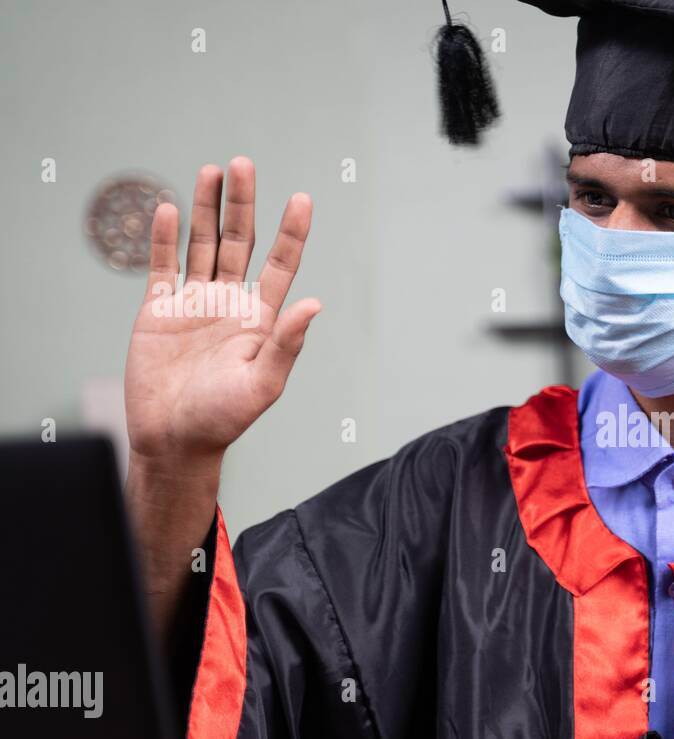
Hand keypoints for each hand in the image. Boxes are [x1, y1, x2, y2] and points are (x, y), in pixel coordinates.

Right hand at [125, 157, 319, 465]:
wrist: (173, 439)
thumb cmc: (223, 419)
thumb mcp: (264, 383)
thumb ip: (287, 343)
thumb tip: (314, 303)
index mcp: (261, 319)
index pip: (280, 265)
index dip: (291, 232)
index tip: (301, 198)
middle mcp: (231, 304)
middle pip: (239, 242)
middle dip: (243, 204)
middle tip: (243, 164)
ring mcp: (194, 303)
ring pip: (202, 245)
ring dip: (206, 209)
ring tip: (213, 171)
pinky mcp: (159, 310)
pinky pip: (162, 265)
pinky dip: (165, 238)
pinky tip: (170, 208)